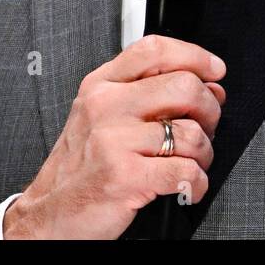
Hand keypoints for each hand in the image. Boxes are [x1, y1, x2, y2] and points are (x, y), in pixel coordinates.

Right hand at [3, 34, 225, 238]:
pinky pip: (185, 171)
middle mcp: (106, 106)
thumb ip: (149, 95)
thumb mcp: (102, 117)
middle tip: (205, 127)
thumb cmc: (82, 167)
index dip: (195, 56)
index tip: (214, 71)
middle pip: (184, 86)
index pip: (154, 49)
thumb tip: (209, 88)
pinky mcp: (125, 176)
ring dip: (204, 153)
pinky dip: (197, 183)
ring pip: (191, 132)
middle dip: (209, 109)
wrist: (50, 214)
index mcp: (101, 86)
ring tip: (191, 162)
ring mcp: (113, 140)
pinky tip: (186, 186)